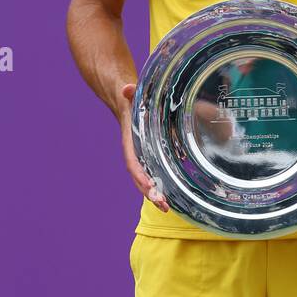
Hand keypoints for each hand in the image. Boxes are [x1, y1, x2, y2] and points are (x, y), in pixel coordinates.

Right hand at [119, 82, 168, 212]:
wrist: (125, 102)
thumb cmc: (129, 99)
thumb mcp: (130, 95)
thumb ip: (129, 93)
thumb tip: (125, 89)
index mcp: (130, 143)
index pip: (134, 164)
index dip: (141, 176)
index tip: (149, 188)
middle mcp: (135, 153)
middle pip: (141, 178)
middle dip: (151, 192)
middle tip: (164, 206)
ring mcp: (142, 156)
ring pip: (148, 179)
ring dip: (156, 193)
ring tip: (167, 207)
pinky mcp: (150, 155)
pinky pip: (154, 172)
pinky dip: (160, 184)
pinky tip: (171, 195)